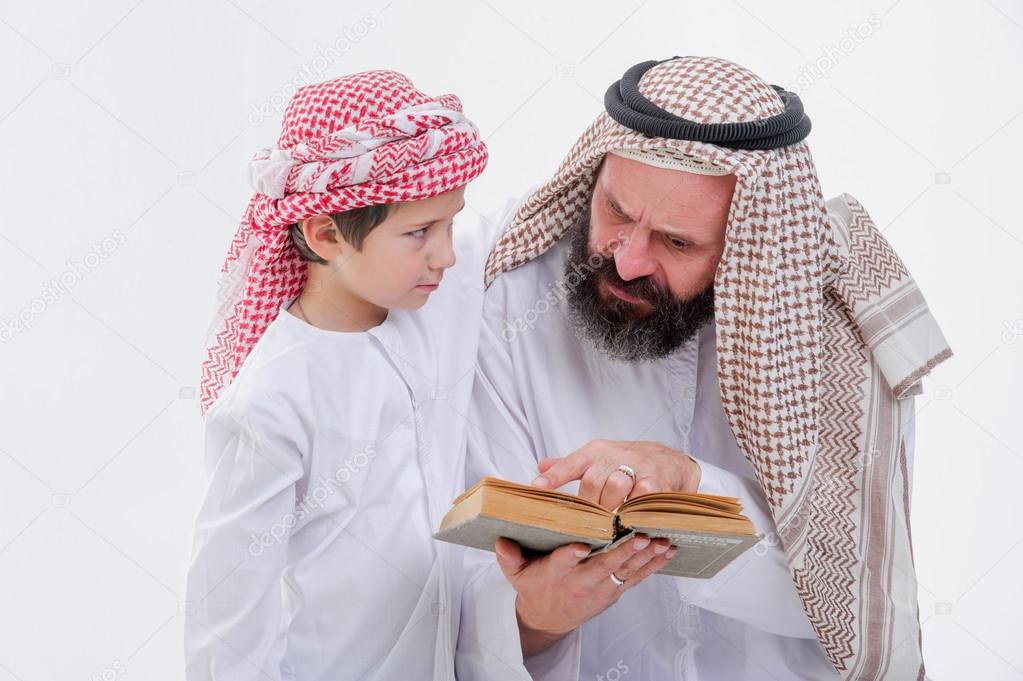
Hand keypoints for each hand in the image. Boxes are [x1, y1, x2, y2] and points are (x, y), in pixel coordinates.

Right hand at [495, 535, 676, 655]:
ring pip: (625, 571)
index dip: (570, 555)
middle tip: (639, 538)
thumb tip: (501, 541)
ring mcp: (601, 587)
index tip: (579, 545)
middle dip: (622, 552)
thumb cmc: (534, 585)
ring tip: (660, 542)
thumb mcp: (516, 573)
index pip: (562, 563)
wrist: (550, 617)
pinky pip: (637, 577)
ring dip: (644, 557)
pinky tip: (667, 551)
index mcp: (556, 573)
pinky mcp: (615, 590)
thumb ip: (509, 557)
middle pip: (603, 566)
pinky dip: (653, 565)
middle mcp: (581, 581)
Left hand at [532, 439, 700, 509]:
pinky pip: (641, 496)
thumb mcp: (598, 459)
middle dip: (588, 505)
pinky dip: (633, 510)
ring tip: (605, 525)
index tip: (537, 487)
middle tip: (584, 524)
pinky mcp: (657, 479)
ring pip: (616, 486)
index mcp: (596, 451)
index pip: (571, 462)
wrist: (671, 460)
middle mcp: (615, 455)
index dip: (554, 476)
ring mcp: (638, 466)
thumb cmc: (628, 463)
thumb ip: (569, 465)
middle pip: (593, 480)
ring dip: (610, 508)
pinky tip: (627, 522)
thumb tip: (541, 466)